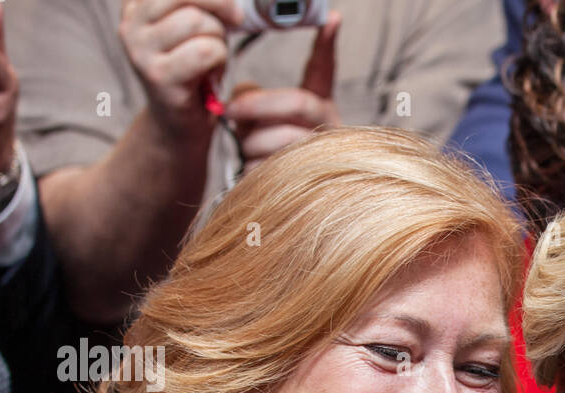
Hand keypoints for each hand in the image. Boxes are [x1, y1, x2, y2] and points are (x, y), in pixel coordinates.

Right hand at [120, 0, 241, 140]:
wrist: (180, 124)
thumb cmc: (193, 70)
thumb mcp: (191, 28)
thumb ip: (199, 6)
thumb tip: (230, 1)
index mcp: (136, 6)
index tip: (229, 6)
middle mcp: (131, 24)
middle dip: (218, 6)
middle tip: (234, 21)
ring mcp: (140, 50)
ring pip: (197, 21)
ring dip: (219, 39)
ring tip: (214, 57)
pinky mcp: (158, 76)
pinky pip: (206, 50)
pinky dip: (220, 59)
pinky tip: (213, 74)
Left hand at [224, 11, 340, 171]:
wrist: (282, 203)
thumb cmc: (265, 151)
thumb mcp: (258, 118)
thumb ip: (250, 100)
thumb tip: (235, 103)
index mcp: (320, 106)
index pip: (324, 70)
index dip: (327, 44)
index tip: (333, 18)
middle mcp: (329, 128)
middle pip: (299, 103)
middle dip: (260, 104)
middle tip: (231, 110)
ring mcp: (325, 157)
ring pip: (283, 139)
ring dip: (251, 143)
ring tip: (242, 148)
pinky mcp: (312, 184)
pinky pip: (273, 170)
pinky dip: (251, 169)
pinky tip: (249, 170)